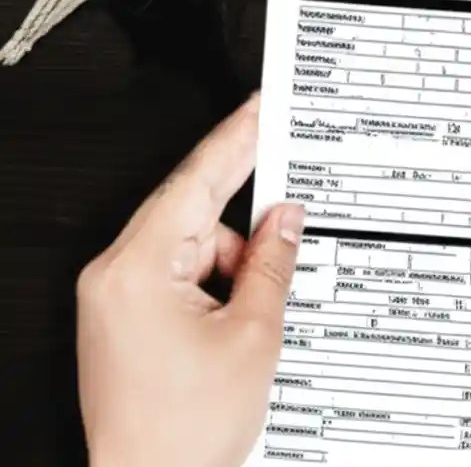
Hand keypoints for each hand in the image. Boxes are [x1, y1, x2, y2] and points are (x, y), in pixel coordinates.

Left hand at [76, 95, 301, 466]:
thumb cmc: (184, 428)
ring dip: (233, 269)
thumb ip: (272, 263)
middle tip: (288, 226)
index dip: (235, 140)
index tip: (260, 109)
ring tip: (252, 320)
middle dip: (245, 231)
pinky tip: (238, 323)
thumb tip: (286, 219)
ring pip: (192, 250)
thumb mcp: (253, 335)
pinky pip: (179, 278)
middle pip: (193, 217)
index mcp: (137, 269)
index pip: (195, 182)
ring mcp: (115, 298)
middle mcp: (114, 275)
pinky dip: (216, 289)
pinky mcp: (123, 319)